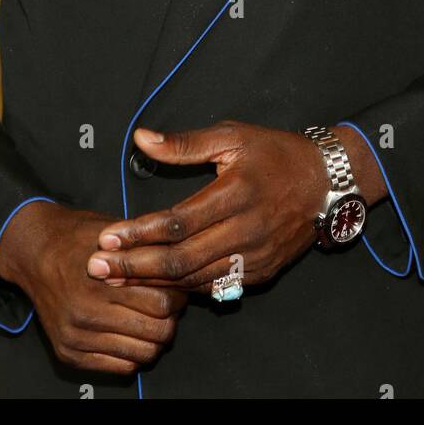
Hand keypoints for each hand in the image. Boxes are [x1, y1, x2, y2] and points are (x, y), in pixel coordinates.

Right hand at [0, 201, 188, 373]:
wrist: (34, 252)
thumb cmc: (79, 238)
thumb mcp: (113, 233)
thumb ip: (146, 247)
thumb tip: (182, 261)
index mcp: (101, 282)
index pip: (161, 303)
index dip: (176, 296)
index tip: (176, 288)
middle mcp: (86, 314)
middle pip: (156, 332)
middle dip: (169, 319)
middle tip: (167, 305)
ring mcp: (76, 337)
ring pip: (142, 354)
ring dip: (153, 338)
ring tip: (149, 318)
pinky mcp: (69, 354)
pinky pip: (120, 367)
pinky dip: (133, 353)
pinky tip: (130, 332)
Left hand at [84, 121, 329, 293]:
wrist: (327, 181)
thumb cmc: (275, 153)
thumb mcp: (232, 136)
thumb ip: (185, 144)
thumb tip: (141, 139)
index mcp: (235, 193)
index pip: (177, 222)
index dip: (139, 233)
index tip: (106, 237)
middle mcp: (246, 230)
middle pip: (181, 259)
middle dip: (134, 267)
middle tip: (96, 268)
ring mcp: (255, 256)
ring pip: (195, 279)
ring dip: (153, 282)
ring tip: (115, 280)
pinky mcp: (261, 272)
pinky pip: (214, 285)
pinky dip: (183, 288)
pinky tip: (156, 284)